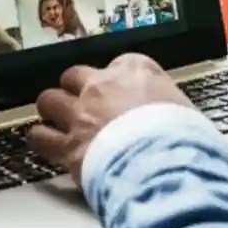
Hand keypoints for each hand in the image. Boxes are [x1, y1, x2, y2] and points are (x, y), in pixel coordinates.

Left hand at [27, 53, 193, 180]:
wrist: (166, 164)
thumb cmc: (184, 138)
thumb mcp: (187, 111)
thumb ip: (172, 109)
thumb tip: (181, 123)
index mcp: (137, 71)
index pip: (119, 63)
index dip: (117, 79)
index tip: (120, 89)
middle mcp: (103, 87)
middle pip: (75, 76)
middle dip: (75, 89)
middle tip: (81, 103)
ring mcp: (81, 114)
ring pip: (49, 100)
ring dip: (52, 109)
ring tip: (56, 120)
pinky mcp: (68, 145)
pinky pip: (40, 136)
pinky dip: (41, 140)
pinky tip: (44, 143)